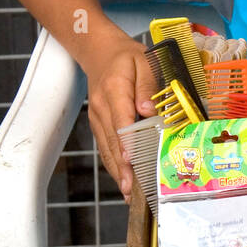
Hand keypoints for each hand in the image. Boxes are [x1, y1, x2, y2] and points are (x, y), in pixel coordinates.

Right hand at [83, 34, 157, 200]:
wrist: (100, 52)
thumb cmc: (127, 58)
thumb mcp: (144, 61)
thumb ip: (147, 84)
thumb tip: (148, 108)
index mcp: (114, 89)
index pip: (120, 119)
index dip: (126, 141)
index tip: (130, 160)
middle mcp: (102, 108)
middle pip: (112, 141)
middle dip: (123, 167)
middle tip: (133, 190)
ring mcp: (97, 118)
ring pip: (107, 149)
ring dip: (118, 172)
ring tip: (129, 194)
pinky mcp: (99, 125)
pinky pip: (105, 148)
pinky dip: (114, 166)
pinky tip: (124, 182)